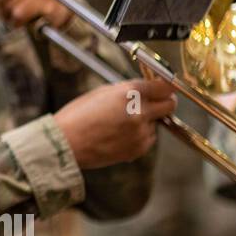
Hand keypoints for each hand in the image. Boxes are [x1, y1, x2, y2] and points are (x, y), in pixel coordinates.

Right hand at [53, 78, 176, 169]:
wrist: (65, 143)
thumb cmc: (77, 116)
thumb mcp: (101, 93)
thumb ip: (127, 90)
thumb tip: (145, 91)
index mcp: (130, 93)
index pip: (165, 86)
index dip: (165, 87)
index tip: (164, 88)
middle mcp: (140, 112)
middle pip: (170, 104)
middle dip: (164, 103)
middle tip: (154, 104)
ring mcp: (140, 132)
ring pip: (157, 123)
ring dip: (147, 121)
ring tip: (121, 123)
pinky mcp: (138, 149)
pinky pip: (148, 138)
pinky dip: (139, 136)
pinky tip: (119, 134)